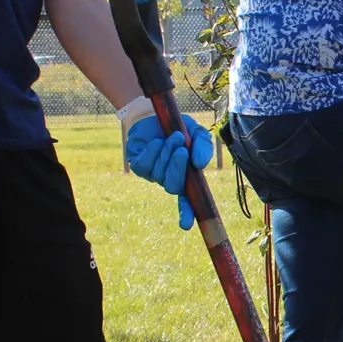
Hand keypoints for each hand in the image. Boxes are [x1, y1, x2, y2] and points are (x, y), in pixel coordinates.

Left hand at [126, 113, 213, 230]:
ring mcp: (153, 175)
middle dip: (177, 168)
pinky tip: (157, 142)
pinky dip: (152, 152)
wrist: (156, 115)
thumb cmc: (179, 128)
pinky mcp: (139, 166)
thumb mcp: (197, 135)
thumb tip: (198, 163)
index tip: (186, 225)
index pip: (188, 201)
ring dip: (166, 153)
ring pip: (159, 173)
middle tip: (181, 149)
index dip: (187, 213)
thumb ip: (203, 148)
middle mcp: (169, 179)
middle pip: (173, 187)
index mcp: (187, 177)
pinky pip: (144, 166)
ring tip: (173, 137)